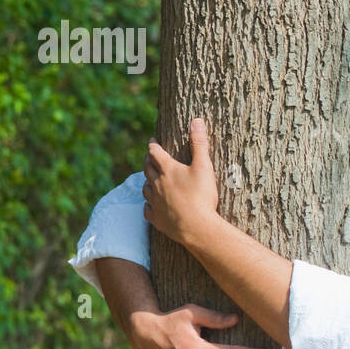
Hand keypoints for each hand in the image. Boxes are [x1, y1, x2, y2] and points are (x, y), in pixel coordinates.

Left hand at [143, 117, 218, 247]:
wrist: (197, 227)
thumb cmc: (201, 196)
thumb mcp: (204, 166)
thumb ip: (199, 143)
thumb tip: (197, 120)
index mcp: (167, 169)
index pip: (154, 152)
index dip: (152, 144)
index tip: (152, 140)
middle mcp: (156, 184)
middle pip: (147, 168)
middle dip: (148, 161)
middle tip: (150, 157)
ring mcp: (154, 202)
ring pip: (145, 188)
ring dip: (147, 182)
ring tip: (151, 180)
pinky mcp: (156, 218)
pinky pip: (147, 209)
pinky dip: (148, 204)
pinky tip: (151, 205)